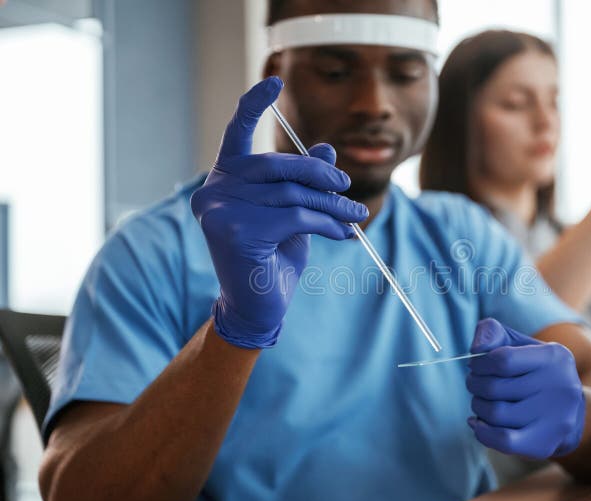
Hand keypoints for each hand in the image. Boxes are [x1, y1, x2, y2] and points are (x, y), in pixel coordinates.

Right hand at [191, 77, 367, 348]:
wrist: (259, 308)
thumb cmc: (273, 258)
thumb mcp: (293, 213)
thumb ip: (303, 182)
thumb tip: (326, 150)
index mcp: (223, 180)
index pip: (236, 134)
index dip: (254, 106)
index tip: (274, 82)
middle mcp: (213, 190)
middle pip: (277, 165)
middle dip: (320, 177)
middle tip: (348, 191)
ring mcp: (219, 210)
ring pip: (292, 193)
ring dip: (331, 206)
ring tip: (355, 217)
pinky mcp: (235, 231)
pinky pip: (294, 216)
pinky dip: (326, 223)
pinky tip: (343, 233)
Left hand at [466, 318, 584, 458]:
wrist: (566, 410)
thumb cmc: (533, 371)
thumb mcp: (518, 344)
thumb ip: (493, 334)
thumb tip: (476, 348)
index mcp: (554, 356)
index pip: (502, 359)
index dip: (479, 364)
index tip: (476, 366)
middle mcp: (561, 386)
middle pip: (495, 388)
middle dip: (475, 385)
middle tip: (475, 384)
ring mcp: (556, 418)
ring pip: (495, 414)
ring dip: (478, 406)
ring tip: (481, 401)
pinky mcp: (546, 443)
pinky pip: (504, 441)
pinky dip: (483, 432)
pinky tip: (478, 423)